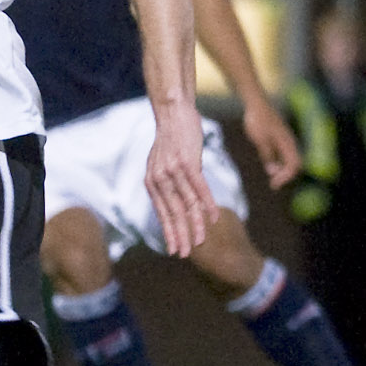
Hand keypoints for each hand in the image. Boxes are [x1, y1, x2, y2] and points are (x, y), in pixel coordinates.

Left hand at [143, 105, 219, 257]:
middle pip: (173, 213)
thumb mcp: (162, 163)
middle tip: (185, 254)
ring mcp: (173, 171)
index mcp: (152, 182)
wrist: (172, 111)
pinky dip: (207, 203)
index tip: (175, 249)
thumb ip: (168, 182)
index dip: (169, 232)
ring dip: (195, 224)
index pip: (162, 213)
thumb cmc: (171, 137)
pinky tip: (214, 216)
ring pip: (187, 204)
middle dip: (180, 235)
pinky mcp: (188, 162)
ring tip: (201, 240)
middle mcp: (160, 179)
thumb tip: (179, 200)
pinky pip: (199, 187)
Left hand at [242, 96, 303, 189]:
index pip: (294, 165)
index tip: (273, 184)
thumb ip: (268, 156)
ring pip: (289, 159)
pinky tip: (269, 163)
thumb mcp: (260, 140)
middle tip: (273, 184)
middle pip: (294, 164)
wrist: (256, 103)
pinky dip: (279, 162)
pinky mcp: (279, 136)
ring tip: (271, 177)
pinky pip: (283, 153)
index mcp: (287, 143)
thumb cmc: (258, 120)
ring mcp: (285, 139)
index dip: (285, 178)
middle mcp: (289, 142)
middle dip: (285, 176)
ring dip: (282, 169)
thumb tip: (273, 171)